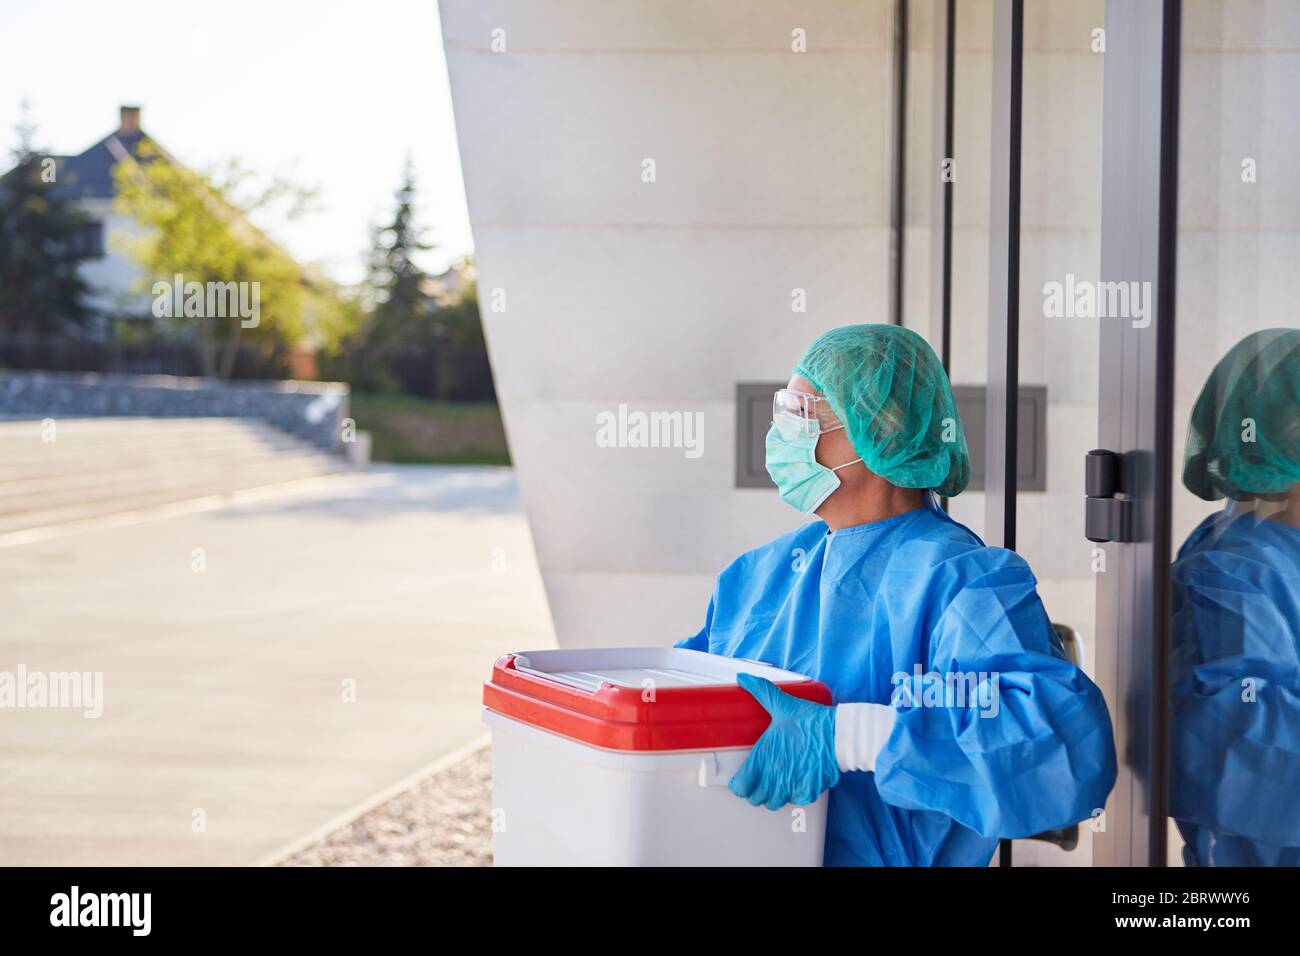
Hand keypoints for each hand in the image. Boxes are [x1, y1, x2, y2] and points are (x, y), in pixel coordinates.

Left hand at [729, 672, 839, 809]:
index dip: (739, 784)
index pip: (740, 788)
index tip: (742, 779)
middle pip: (756, 799)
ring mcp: (792, 787)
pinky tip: (796, 781)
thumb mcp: (782, 704)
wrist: (838, 734)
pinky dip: (795, 794)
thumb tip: (742, 678)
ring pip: (775, 803)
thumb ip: (761, 691)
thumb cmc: (809, 720)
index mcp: (762, 759)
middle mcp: (774, 777)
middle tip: (760, 779)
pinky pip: (796, 801)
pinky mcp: (809, 791)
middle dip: (756, 791)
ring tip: (777, 781)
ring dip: (774, 794)